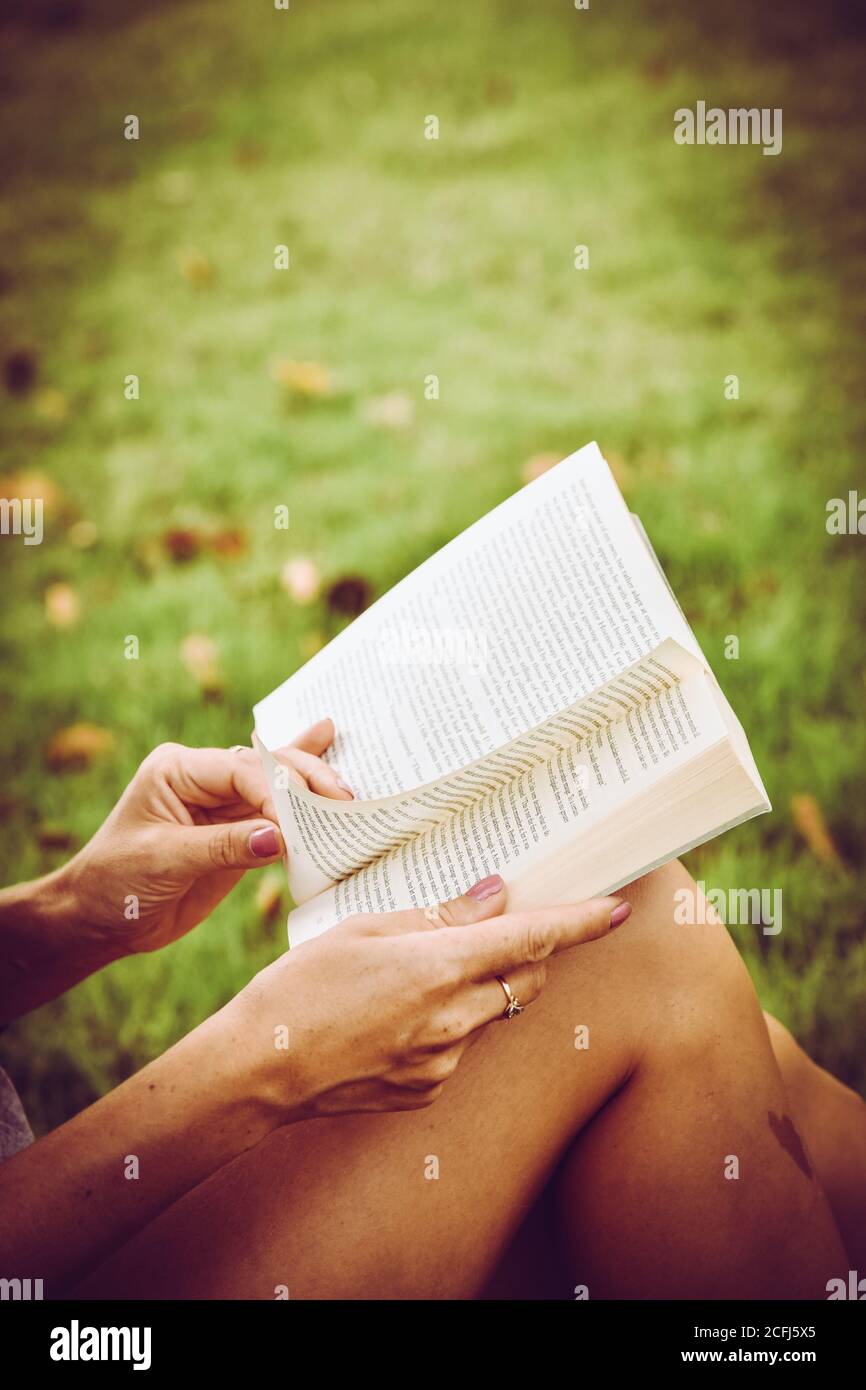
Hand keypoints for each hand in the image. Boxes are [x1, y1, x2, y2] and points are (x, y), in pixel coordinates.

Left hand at [60, 718, 349, 955]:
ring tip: (348, 793)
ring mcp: (221, 804)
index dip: (276, 792)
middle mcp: (203, 778)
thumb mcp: (165, 862)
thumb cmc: (116, 884)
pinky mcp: (236, 831)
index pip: (239, 770)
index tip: (302, 823)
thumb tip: (280, 838)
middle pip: (265, 768)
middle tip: (343, 798)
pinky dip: (302, 793)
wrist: (100, 920)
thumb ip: (223, 847)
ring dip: (311, 790)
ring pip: (276, 785)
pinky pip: (274, 811)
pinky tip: (326, 742)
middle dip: (304, 782)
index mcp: (177, 771)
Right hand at [230, 875, 631, 1118]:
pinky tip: (399, 1014)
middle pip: (525, 977)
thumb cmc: (302, 987)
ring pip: (494, 1012)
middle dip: (528, 949)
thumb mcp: (365, 930)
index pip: (532, 939)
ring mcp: (445, 1062)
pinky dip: (451, 1021)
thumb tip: (495, 897)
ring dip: (483, 986)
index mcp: (440, 967)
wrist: (260, 1069)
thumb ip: (439, 916)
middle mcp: (455, 1020)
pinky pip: (462, 1045)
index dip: (580, 922)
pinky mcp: (429, 1089)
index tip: (615, 907)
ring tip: (424, 972)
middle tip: (500, 925)